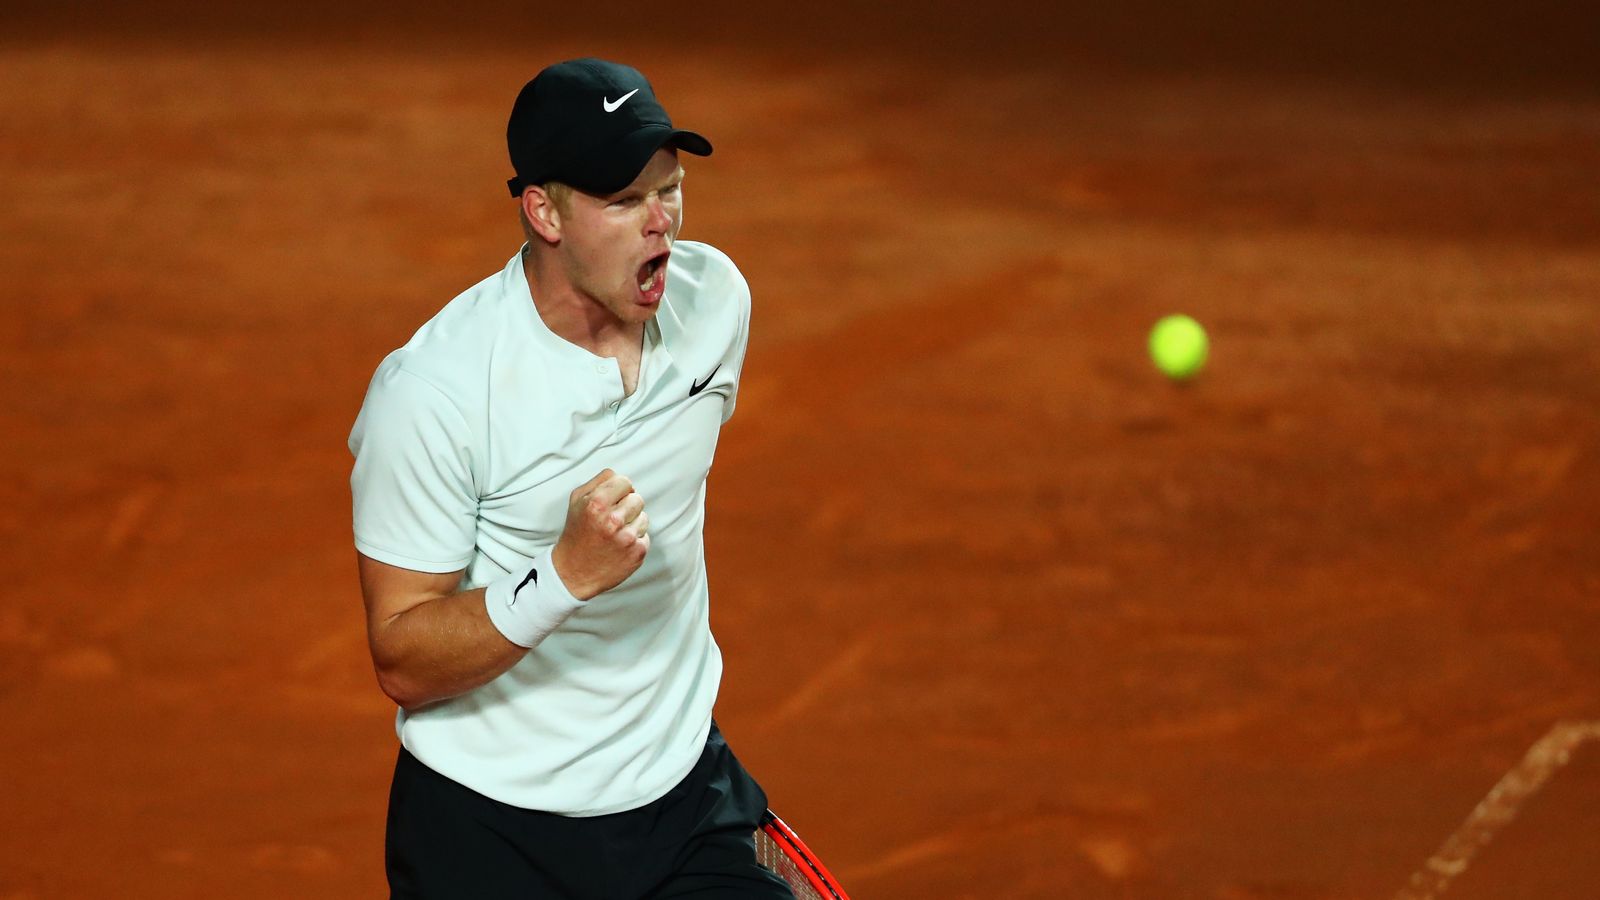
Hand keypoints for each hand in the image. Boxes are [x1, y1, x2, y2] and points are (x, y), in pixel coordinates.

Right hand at [550, 469, 650, 599]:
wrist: (574, 572)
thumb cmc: (576, 534)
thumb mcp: (577, 501)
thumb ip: (599, 481)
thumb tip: (619, 476)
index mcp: (596, 503)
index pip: (625, 482)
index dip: (619, 490)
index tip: (612, 500)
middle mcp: (613, 520)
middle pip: (637, 498)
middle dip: (626, 506)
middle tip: (611, 520)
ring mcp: (627, 538)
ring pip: (644, 517)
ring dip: (632, 523)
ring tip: (615, 534)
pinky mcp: (637, 553)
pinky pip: (645, 536)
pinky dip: (635, 540)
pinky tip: (619, 546)